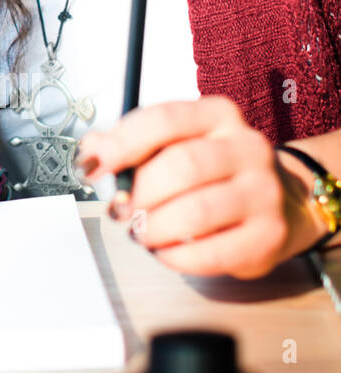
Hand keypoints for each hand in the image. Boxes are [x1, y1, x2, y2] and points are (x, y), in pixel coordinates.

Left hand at [77, 95, 327, 278]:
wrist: (281, 201)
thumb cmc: (213, 170)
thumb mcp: (175, 143)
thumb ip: (130, 143)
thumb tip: (91, 151)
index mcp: (218, 116)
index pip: (164, 119)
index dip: (121, 143)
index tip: (91, 166)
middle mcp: (247, 148)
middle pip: (181, 166)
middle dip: (139, 192)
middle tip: (120, 209)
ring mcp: (263, 192)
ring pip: (196, 212)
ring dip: (154, 228)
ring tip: (140, 231)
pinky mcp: (269, 236)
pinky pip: (212, 252)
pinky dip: (176, 256)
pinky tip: (165, 250)